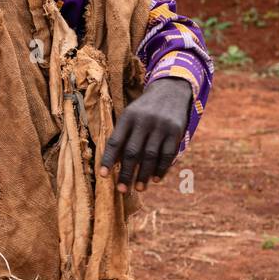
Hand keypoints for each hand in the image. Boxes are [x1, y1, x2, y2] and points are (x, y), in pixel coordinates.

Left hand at [99, 77, 192, 192]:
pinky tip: (155, 179)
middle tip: (122, 190)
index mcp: (128, 117)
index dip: (108, 160)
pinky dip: (161, 169)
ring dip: (143, 175)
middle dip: (126, 173)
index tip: (103, 176)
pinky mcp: (176, 131)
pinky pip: (168, 154)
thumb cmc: (144, 109)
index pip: (115, 141)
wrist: (171, 90)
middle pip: (132, 152)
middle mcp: (144, 121)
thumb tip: (111, 163)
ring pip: (150, 156)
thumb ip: (122, 136)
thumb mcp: (130, 115)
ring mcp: (161, 126)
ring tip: (139, 188)